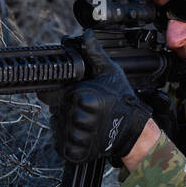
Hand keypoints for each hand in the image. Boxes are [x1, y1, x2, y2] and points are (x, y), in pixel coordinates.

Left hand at [54, 31, 152, 165]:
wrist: (134, 131)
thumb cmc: (122, 100)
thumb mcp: (110, 72)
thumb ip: (95, 54)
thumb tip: (86, 34)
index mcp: (82, 96)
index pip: (51, 94)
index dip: (60, 94)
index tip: (71, 95)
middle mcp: (77, 117)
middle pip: (56, 111)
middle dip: (66, 109)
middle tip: (86, 109)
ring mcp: (76, 137)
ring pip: (58, 128)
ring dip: (67, 125)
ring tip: (87, 121)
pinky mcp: (76, 152)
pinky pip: (62, 145)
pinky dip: (69, 142)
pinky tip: (85, 135)